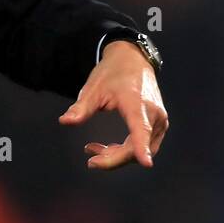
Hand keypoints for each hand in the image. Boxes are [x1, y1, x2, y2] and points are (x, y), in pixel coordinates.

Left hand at [59, 40, 167, 169]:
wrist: (133, 59)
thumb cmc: (114, 72)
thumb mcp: (94, 88)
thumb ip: (81, 108)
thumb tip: (65, 121)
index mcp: (137, 103)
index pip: (141, 129)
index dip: (142, 148)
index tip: (146, 163)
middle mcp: (153, 114)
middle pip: (136, 148)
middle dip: (113, 159)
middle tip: (90, 160)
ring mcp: (158, 121)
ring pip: (139, 150)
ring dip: (117, 156)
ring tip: (93, 149)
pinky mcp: (158, 124)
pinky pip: (142, 144)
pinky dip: (124, 150)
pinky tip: (105, 148)